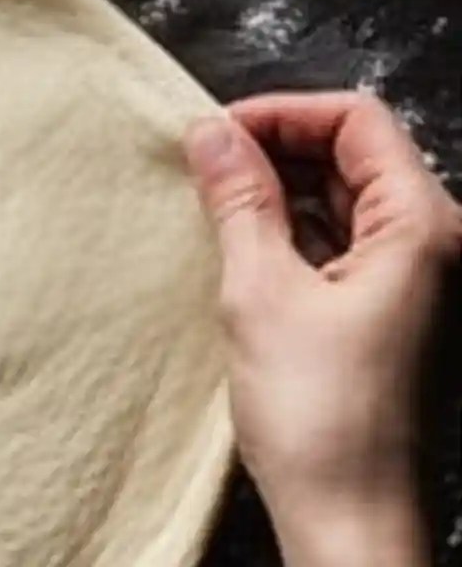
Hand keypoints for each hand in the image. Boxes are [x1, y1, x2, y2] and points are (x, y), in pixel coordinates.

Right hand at [184, 92, 461, 566]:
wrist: (345, 513)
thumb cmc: (316, 412)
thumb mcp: (261, 291)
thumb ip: (238, 200)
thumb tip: (208, 130)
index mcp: (421, 224)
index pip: (356, 120)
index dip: (280, 113)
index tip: (213, 133)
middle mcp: (428, 240)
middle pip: (350, 153)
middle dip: (273, 148)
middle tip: (199, 166)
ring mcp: (408, 274)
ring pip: (339, 195)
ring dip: (275, 190)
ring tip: (209, 205)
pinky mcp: (381, 305)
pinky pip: (335, 240)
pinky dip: (286, 230)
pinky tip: (237, 243)